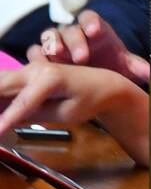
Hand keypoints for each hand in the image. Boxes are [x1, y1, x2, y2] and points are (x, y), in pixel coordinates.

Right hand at [0, 61, 134, 138]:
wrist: (103, 84)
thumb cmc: (90, 100)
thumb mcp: (66, 114)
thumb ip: (36, 115)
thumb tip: (7, 120)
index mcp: (49, 78)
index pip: (22, 103)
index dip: (6, 119)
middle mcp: (35, 69)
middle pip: (1, 84)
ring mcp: (29, 69)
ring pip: (0, 81)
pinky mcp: (26, 73)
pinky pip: (4, 83)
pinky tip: (0, 108)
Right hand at [29, 10, 143, 79]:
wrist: (96, 77)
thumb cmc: (111, 66)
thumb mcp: (127, 66)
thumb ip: (139, 66)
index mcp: (97, 30)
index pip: (92, 18)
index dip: (92, 22)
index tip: (95, 31)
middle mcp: (76, 33)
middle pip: (71, 29)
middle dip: (75, 41)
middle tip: (80, 56)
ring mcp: (58, 44)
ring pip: (50, 36)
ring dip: (51, 45)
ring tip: (56, 56)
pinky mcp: (44, 56)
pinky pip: (36, 52)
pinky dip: (37, 58)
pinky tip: (40, 67)